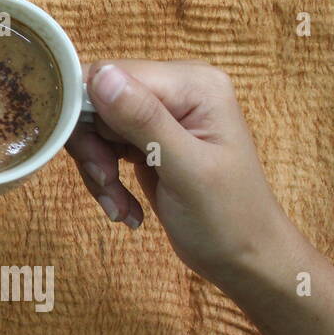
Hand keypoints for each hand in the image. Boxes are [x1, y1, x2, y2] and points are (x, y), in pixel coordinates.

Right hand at [66, 59, 292, 282]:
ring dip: (99, 169)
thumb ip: (144, 119)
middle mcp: (177, 88)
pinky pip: (105, 145)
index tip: (96, 162)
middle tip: (108, 186)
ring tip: (119, 206)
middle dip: (95, 148)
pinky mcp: (148, 138)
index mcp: (194, 84)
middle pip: (99, 100)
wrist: (245, 259)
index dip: (89, 113)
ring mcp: (162, 113)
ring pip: (96, 126)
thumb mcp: (186, 169)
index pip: (113, 75)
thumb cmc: (227, 218)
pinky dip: (106, 177)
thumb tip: (100, 75)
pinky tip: (124, 206)